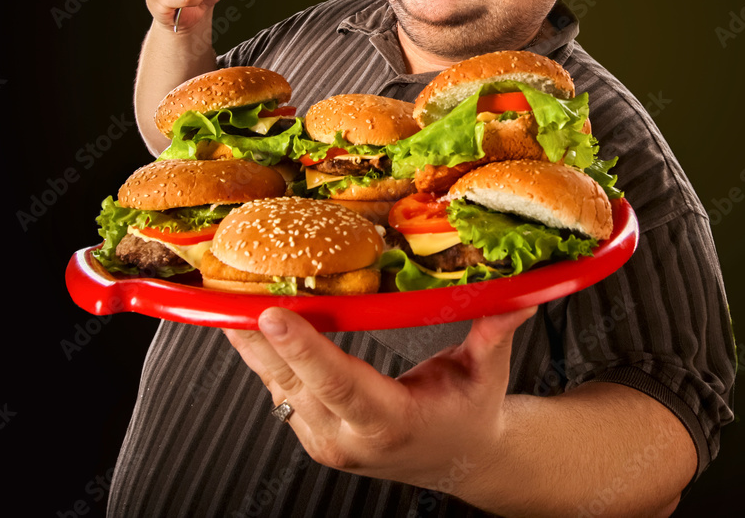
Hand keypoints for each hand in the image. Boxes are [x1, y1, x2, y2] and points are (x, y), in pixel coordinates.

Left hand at [225, 305, 535, 496]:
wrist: (458, 459)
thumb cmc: (470, 414)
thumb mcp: (486, 374)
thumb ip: (495, 331)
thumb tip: (522, 292)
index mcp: (390, 423)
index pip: (339, 384)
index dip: (304, 348)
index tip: (272, 313)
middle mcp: (347, 438)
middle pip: (290, 381)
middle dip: (256, 334)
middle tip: (230, 285)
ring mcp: (322, 439)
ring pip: (272, 384)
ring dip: (246, 340)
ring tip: (222, 291)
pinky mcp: (308, 431)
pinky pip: (274, 387)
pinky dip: (258, 351)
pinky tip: (241, 315)